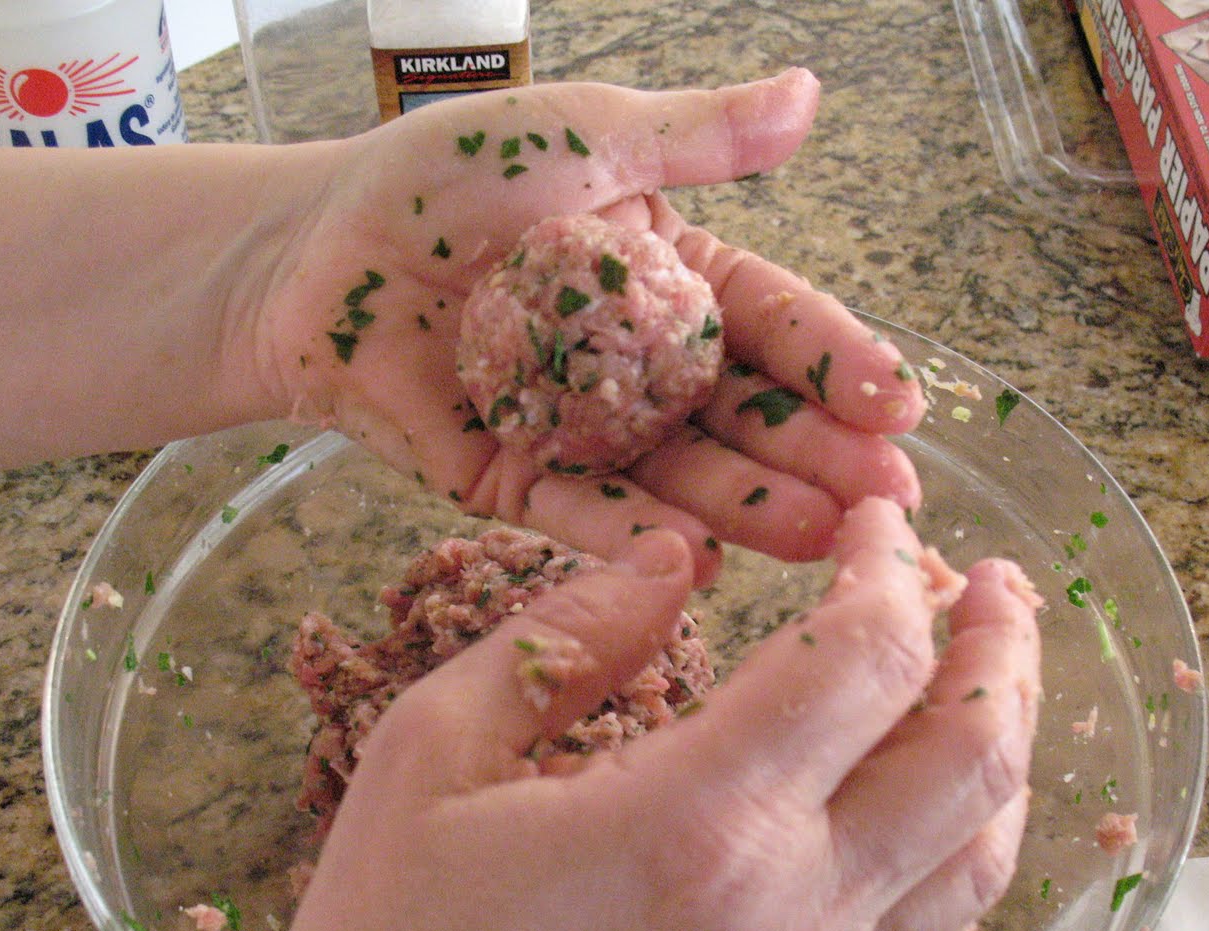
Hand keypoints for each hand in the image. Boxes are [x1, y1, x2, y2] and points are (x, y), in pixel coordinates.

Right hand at [154, 499, 1040, 930]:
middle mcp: (786, 899)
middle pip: (972, 747)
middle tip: (987, 577)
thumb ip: (564, 635)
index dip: (890, 563)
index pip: (866, 656)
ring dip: (1007, 736)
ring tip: (989, 666)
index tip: (871, 521)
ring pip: (987, 845)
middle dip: (1001, 639)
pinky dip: (977, 841)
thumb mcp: (430, 749)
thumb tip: (669, 560)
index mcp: (692, 816)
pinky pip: (943, 928)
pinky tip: (950, 791)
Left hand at [248, 71, 923, 585]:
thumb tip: (810, 93)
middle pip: (742, 417)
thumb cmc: (440, 179)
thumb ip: (696, 136)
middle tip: (886, 499)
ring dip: (748, 508)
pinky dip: (630, 537)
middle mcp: (639, 365)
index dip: (835, 361)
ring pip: (678, 476)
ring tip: (816, 539)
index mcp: (669, 280)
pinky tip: (691, 559)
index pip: (771, 323)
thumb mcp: (581, 136)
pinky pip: (579, 512)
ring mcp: (583, 432)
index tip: (900, 403)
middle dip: (818, 456)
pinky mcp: (517, 484)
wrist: (309, 250)